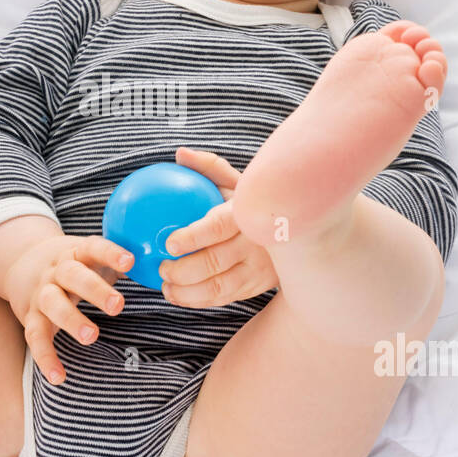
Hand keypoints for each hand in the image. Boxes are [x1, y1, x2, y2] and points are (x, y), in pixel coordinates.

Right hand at [4, 234, 134, 384]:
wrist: (22, 263)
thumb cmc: (74, 264)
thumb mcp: (92, 257)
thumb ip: (119, 264)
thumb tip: (159, 272)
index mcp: (77, 252)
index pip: (94, 247)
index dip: (111, 253)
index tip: (130, 262)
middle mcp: (57, 270)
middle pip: (72, 275)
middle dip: (95, 290)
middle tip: (118, 306)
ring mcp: (41, 293)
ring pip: (52, 303)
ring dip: (71, 319)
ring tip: (91, 336)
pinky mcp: (30, 316)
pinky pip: (35, 337)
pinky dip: (46, 358)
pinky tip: (59, 377)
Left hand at [157, 146, 278, 306]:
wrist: (295, 232)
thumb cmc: (253, 202)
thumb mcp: (238, 181)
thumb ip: (209, 167)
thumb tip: (180, 155)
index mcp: (248, 214)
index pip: (218, 227)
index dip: (193, 237)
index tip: (169, 243)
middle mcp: (256, 243)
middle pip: (214, 262)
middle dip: (182, 270)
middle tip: (162, 267)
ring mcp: (258, 269)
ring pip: (218, 287)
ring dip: (186, 292)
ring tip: (166, 286)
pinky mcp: (256, 286)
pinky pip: (224, 298)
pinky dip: (197, 301)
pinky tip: (177, 295)